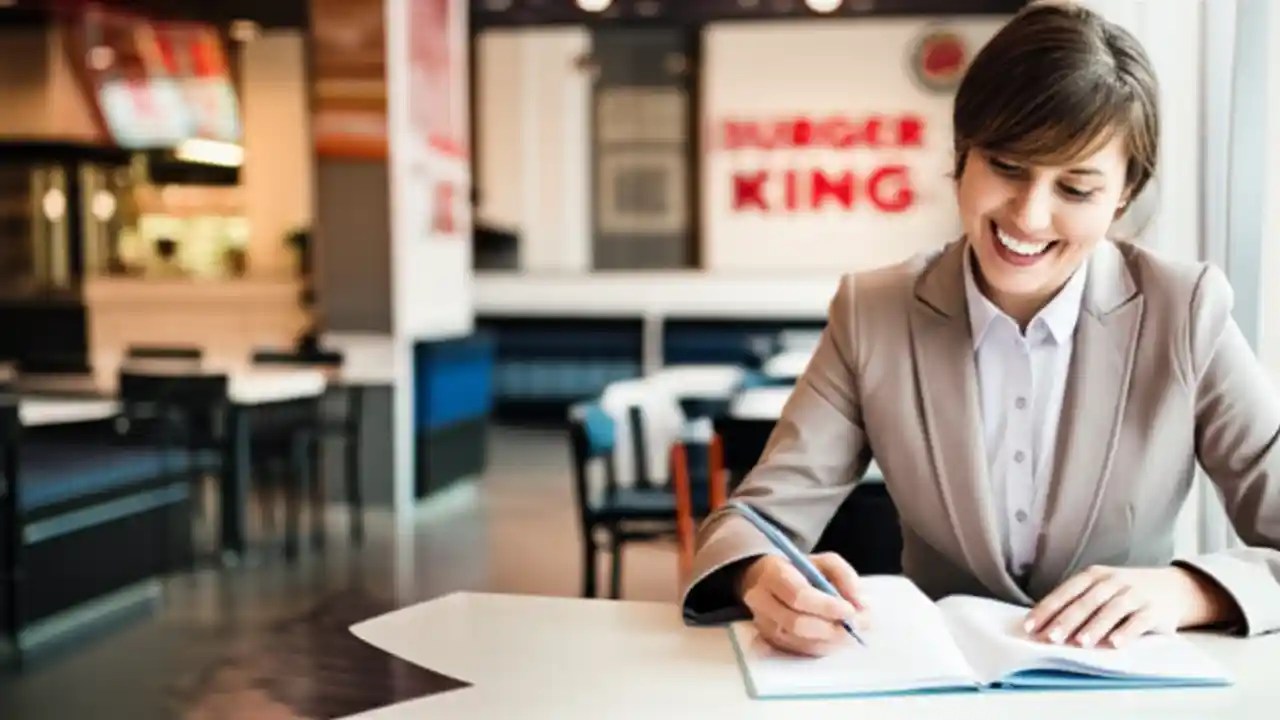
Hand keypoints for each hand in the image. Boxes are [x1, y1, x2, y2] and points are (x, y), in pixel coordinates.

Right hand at [736, 553, 868, 656]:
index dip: (827, 606)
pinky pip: (799, 652)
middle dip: (832, 628)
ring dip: (831, 641)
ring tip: (851, 632)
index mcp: (772, 573)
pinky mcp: (769, 642)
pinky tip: (836, 638)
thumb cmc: (799, 570)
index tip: (851, 610)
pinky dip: (823, 647)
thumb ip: (845, 576)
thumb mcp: (824, 562)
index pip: (798, 595)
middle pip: (797, 623)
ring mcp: (763, 625)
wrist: (767, 581)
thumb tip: (859, 605)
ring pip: (800, 642)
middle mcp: (762, 601)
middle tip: (856, 626)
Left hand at [1024, 565, 1237, 649]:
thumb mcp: (1101, 589)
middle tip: (1051, 638)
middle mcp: (1113, 582)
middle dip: (1066, 621)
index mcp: (1093, 576)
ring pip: (1111, 610)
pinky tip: (1115, 644)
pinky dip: (1126, 632)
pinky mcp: (1154, 609)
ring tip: (1080, 643)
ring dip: (1095, 627)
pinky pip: (1139, 621)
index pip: (1065, 592)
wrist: (1174, 587)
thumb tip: (1044, 625)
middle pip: (1086, 601)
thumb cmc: (1126, 592)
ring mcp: (1135, 594)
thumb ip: (1077, 603)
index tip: (1030, 626)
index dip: (1047, 609)